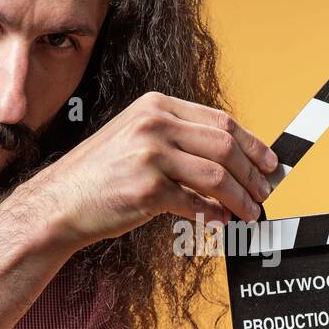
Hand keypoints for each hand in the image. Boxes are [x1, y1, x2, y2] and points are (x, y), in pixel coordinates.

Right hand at [14, 91, 276, 250]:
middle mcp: (153, 124)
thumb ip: (179, 142)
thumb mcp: (136, 140)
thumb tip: (230, 160)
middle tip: (265, 193)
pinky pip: (196, 204)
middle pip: (225, 146)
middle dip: (252, 173)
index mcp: (155, 106)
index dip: (252, 144)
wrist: (58, 203)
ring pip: (217, 176)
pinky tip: (220, 222)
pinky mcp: (147, 189)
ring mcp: (149, 155)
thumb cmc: (100, 176)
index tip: (270, 163)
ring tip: (250, 212)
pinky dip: (214, 216)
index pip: (220, 121)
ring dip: (241, 198)